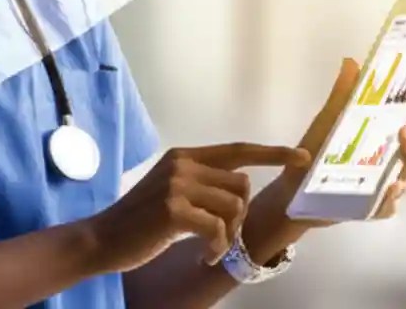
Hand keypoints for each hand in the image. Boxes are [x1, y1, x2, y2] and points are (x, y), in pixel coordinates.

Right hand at [85, 143, 309, 272]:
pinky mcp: (174, 210)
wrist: (103, 238)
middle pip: (241, 186)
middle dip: (239, 216)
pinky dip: (217, 249)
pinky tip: (204, 256)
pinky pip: (218, 229)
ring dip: (228, 236)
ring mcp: (177, 185)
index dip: (272, 153)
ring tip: (210, 248)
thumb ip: (201, 184)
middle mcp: (182, 165)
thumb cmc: (140, 221)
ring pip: (233, 207)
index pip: (237, 150)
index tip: (302, 156)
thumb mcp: (171, 191)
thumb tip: (239, 193)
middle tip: (221, 236)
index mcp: (184, 157)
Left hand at [256, 57, 405, 228]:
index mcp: (378, 142)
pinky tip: (382, 197)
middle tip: (405, 134)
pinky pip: (384, 208)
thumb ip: (341, 96)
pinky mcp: (368, 208)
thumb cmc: (312, 152)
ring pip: (401, 183)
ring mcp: (379, 188)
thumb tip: (351, 61)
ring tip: (395, 178)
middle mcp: (385, 164)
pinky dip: (385, 203)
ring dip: (401, 179)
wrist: (290, 189)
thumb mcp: (326, 122)